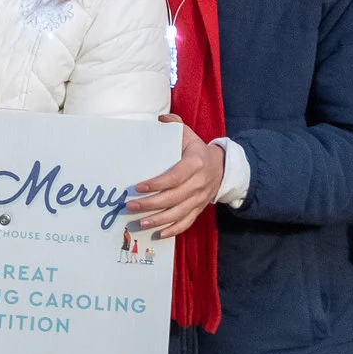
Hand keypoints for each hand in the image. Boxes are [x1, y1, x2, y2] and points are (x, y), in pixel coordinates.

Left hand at [127, 118, 225, 238]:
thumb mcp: (188, 135)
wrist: (222, 167)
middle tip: (130, 206)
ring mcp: (200, 199)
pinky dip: (173, 230)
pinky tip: (159, 234)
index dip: (157, 184)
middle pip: (173, 198)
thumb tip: (160, 119)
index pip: (175, 176)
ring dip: (158, 220)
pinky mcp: (199, 209)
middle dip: (150, 204)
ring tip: (139, 223)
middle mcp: (199, 183)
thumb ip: (174, 125)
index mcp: (195, 163)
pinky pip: (187, 222)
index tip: (138, 187)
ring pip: (178, 213)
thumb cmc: (197, 150)